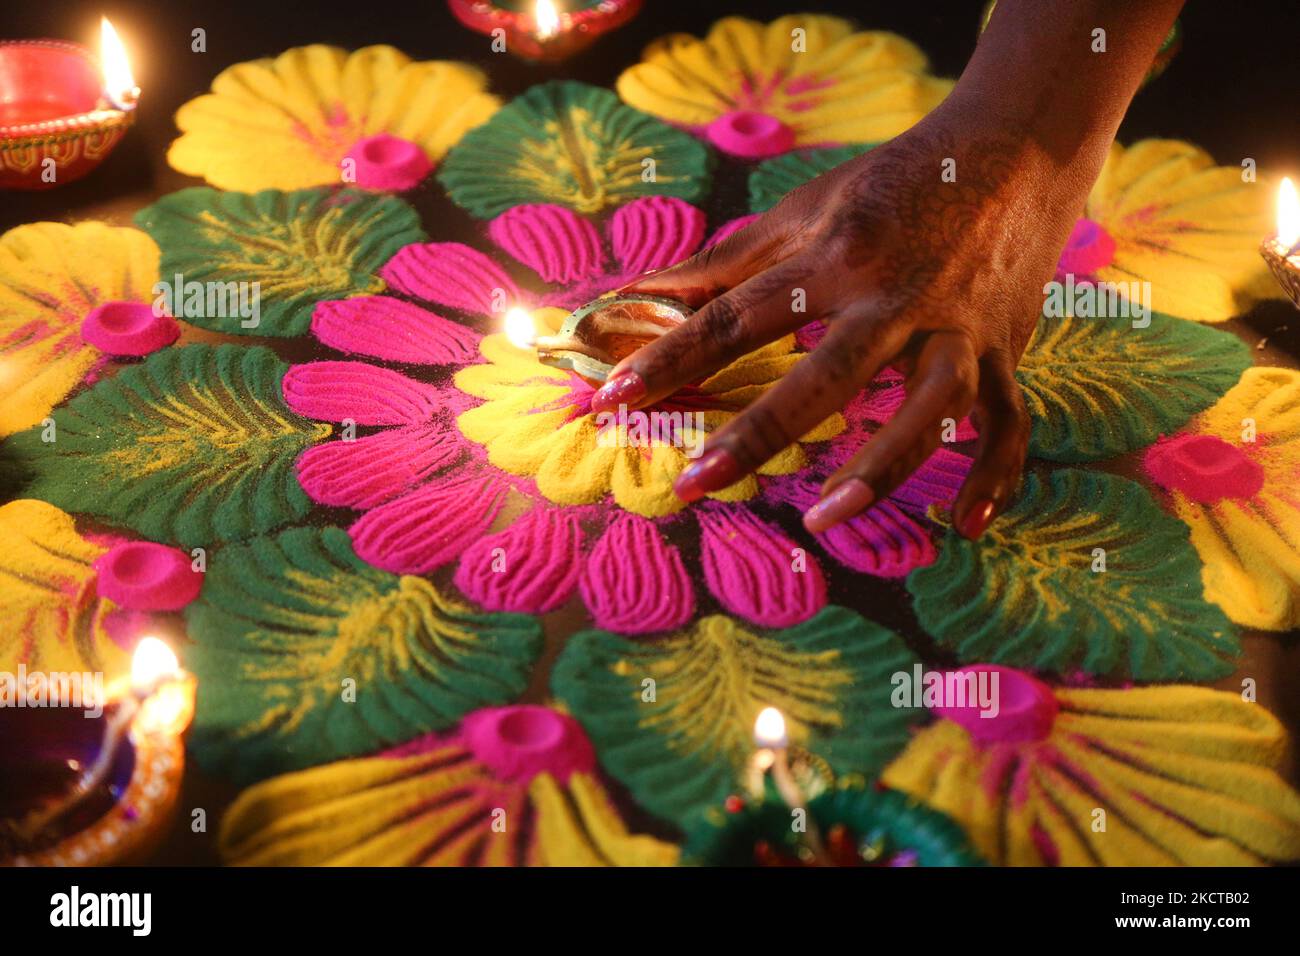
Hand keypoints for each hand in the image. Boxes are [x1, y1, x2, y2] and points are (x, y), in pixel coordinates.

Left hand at [593, 109, 1090, 537]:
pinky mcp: (1005, 352)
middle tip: (691, 484)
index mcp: (837, 255)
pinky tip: (965, 524)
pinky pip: (1010, 422)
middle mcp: (897, 295)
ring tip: (821, 520)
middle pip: (826, 374)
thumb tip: (637, 293)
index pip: (737, 315)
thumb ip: (724, 263)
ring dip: (880, 467)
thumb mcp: (805, 210)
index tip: (611, 399)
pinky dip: (996, 474)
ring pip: (931, 406)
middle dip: (754, 433)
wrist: (1014, 150)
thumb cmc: (891, 184)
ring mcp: (960, 328)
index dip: (669, 356)